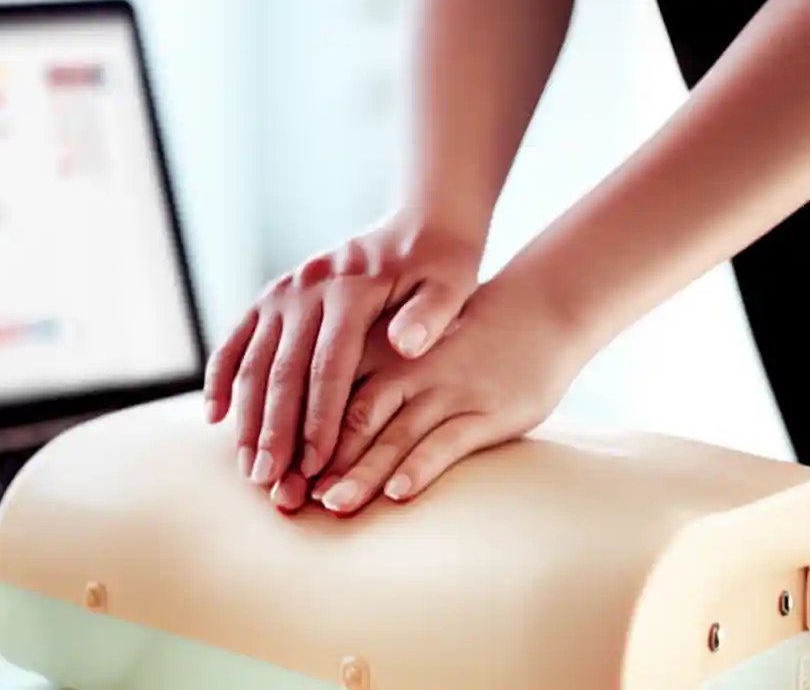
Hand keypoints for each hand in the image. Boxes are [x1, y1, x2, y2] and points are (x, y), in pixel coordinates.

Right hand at [203, 210, 485, 505]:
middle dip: (275, 432)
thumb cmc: (442, 266)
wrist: (419, 225)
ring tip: (250, 469)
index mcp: (349, 290)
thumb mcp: (452, 284)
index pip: (327, 366)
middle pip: (282, 371)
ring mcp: (283, 292)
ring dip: (247, 418)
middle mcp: (307, 288)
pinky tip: (215, 417)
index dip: (319, 419)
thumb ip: (431, 315)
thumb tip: (405, 345)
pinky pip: (235, 341)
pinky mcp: (270, 297)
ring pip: (253, 362)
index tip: (316, 465)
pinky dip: (220, 378)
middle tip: (271, 482)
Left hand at [310, 275, 595, 514]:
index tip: (269, 471)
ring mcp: (450, 393)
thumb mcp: (406, 340)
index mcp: (383, 352)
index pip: (327, 394)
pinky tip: (397, 493)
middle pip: (352, 420)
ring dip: (361, 472)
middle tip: (284, 498)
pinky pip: (448, 444)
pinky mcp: (488, 413)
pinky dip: (421, 467)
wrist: (540, 307)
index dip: (295, 433)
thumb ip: (362, 372)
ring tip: (331, 503)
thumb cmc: (462, 333)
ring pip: (395, 436)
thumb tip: (306, 418)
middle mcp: (410, 372)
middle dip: (317, 462)